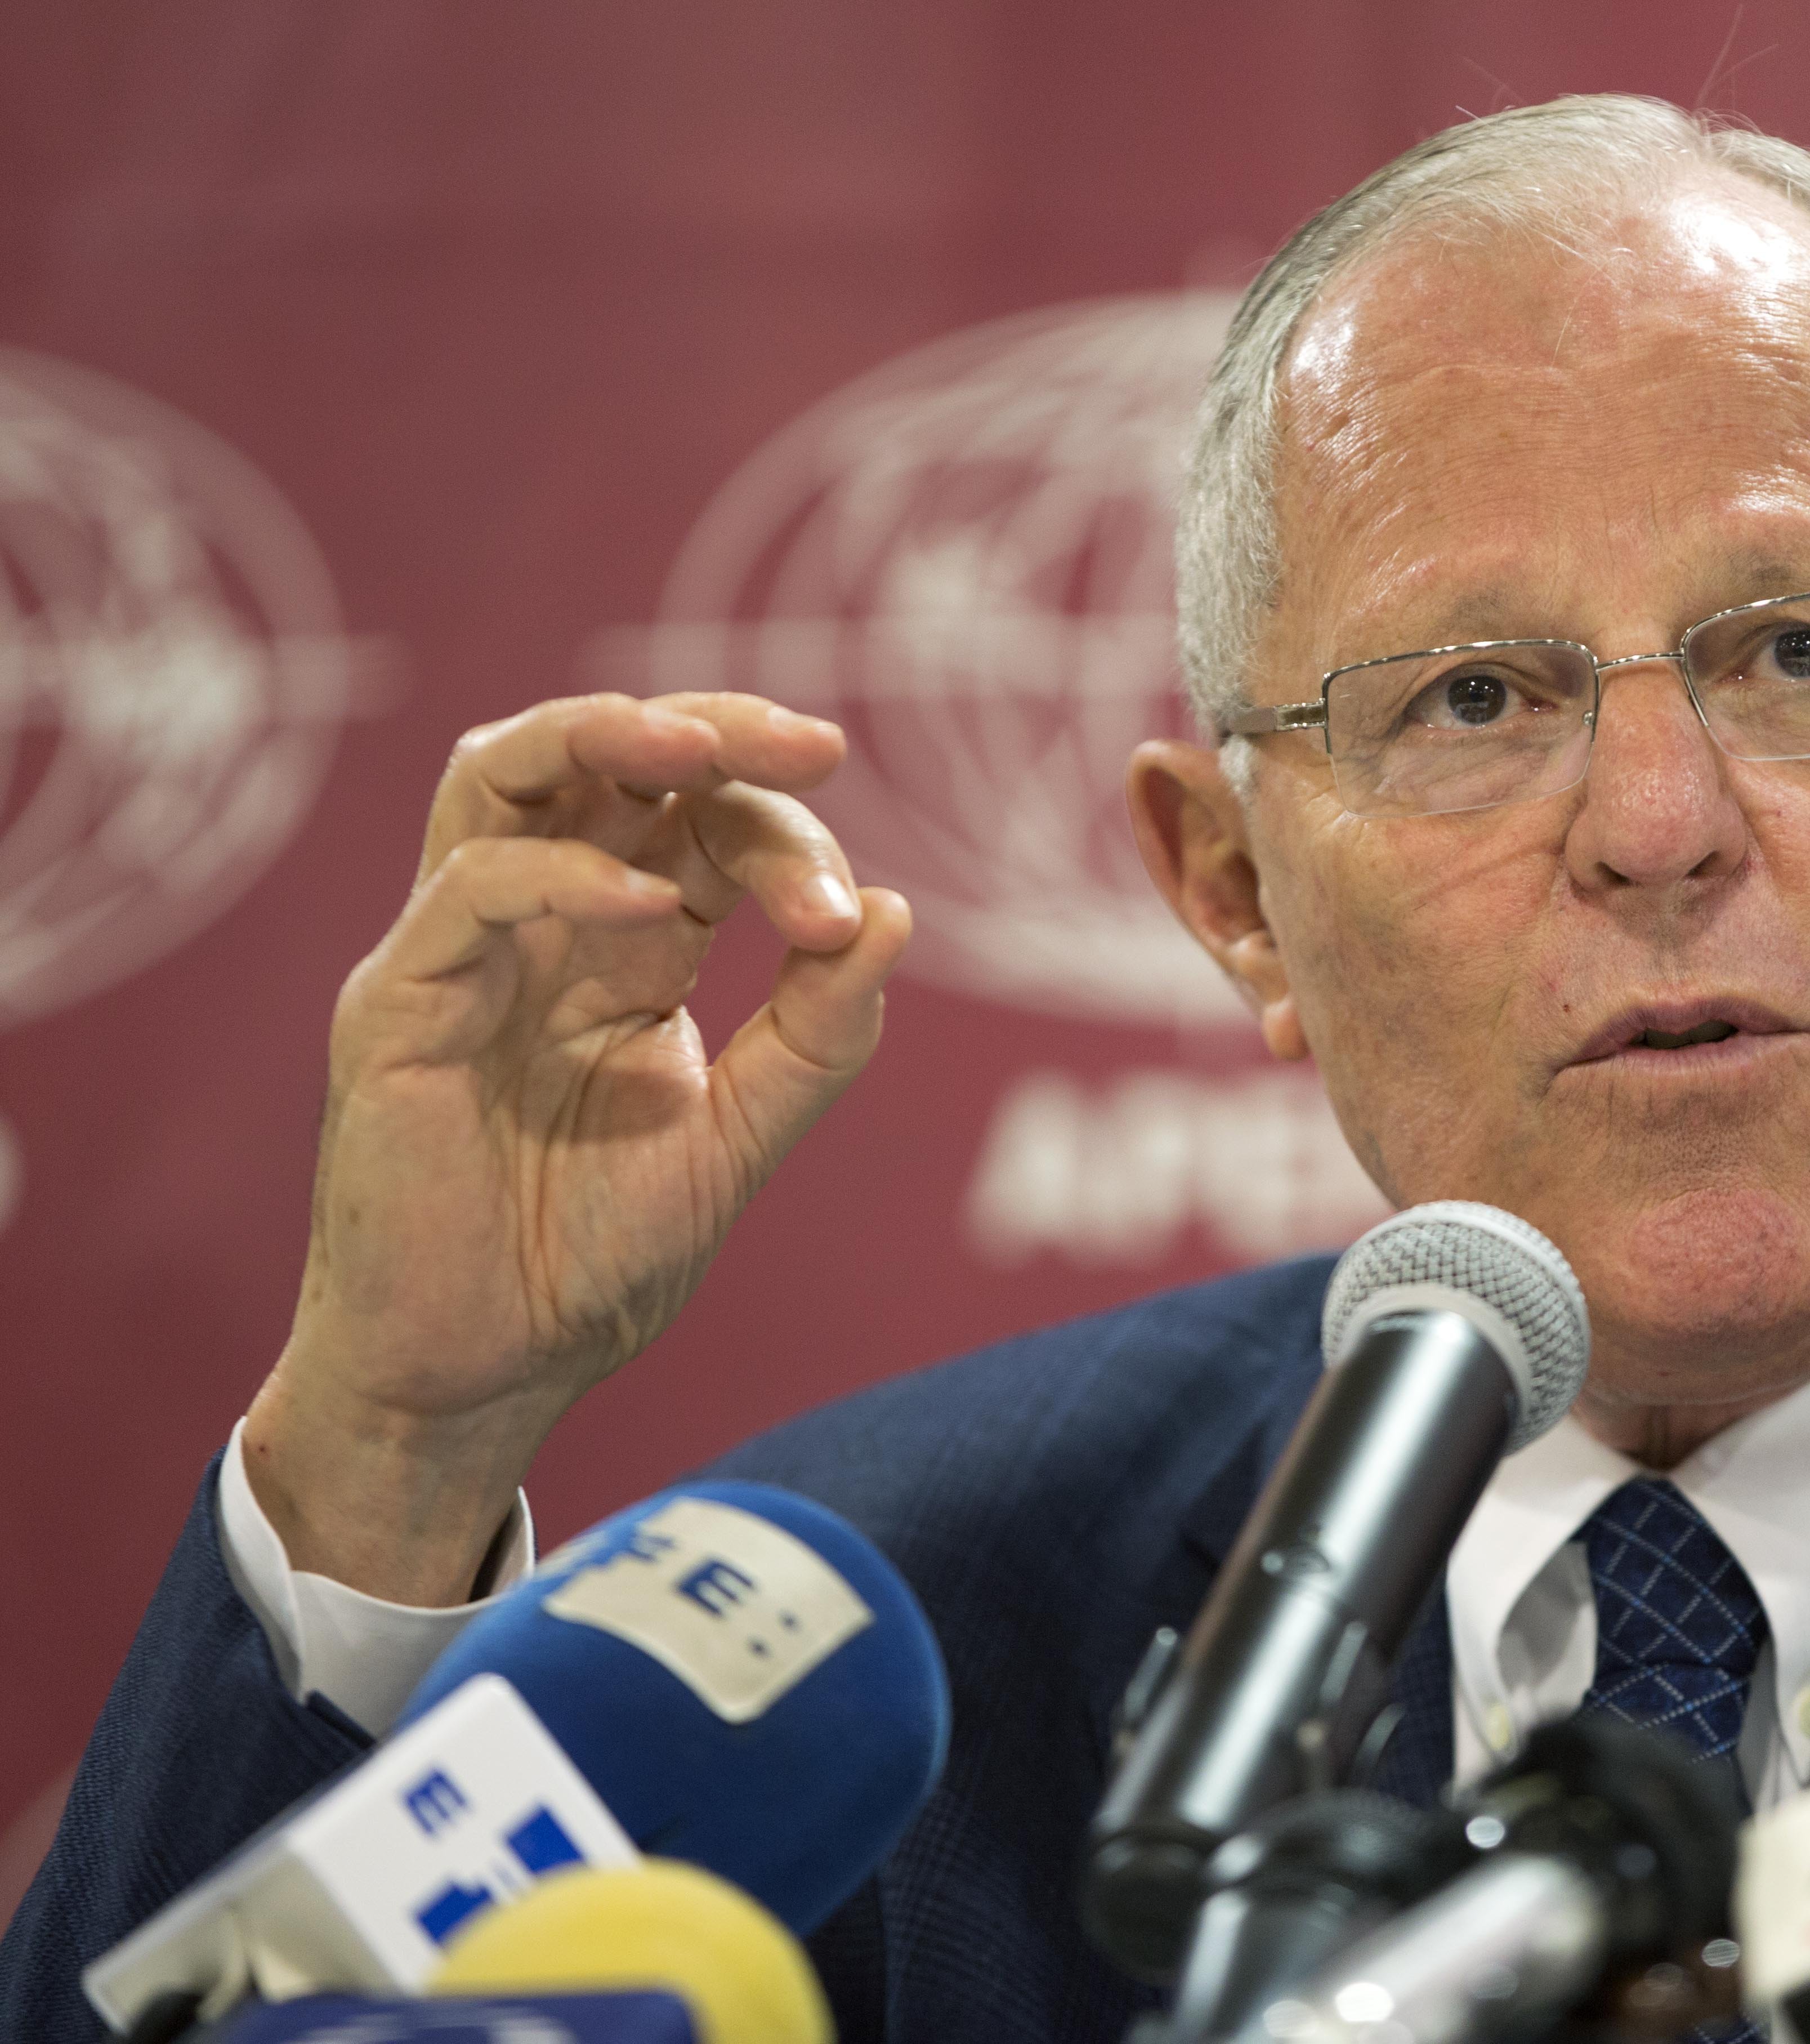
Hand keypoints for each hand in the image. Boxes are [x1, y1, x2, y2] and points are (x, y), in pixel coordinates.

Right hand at [240, 693, 911, 1602]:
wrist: (485, 1376)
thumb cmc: (588, 1264)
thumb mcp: (736, 1143)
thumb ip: (816, 1040)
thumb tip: (897, 911)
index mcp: (623, 950)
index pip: (703, 831)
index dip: (786, 840)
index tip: (850, 910)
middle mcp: (538, 927)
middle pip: (606, 762)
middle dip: (710, 728)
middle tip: (818, 743)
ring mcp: (459, 954)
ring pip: (502, 773)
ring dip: (608, 732)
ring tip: (706, 747)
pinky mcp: (397, 1005)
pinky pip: (468, 889)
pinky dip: (561, 876)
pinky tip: (649, 906)